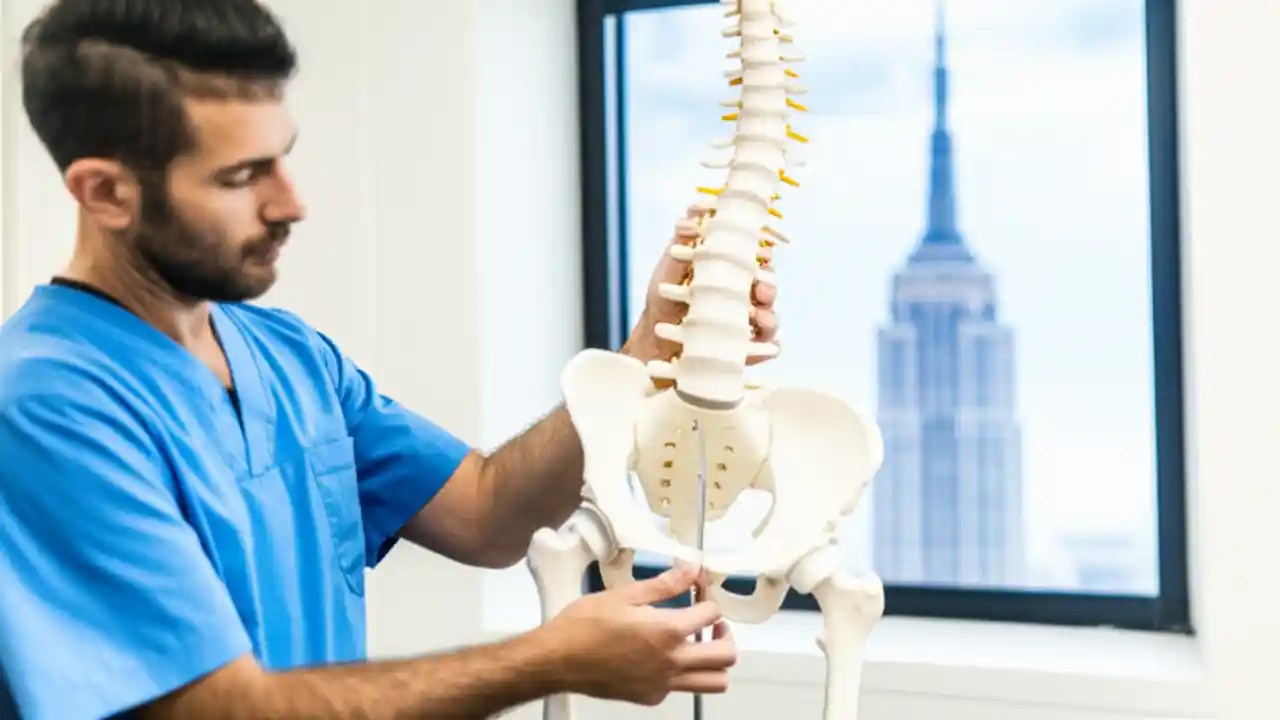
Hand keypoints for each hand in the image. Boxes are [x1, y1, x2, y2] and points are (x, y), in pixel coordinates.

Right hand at [543, 563, 737, 705]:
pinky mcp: (651, 697)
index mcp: (668, 632)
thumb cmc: (585, 623)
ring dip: (715, 661)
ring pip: (715, 682)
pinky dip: (683, 672)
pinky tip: (661, 656)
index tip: (697, 588)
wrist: (557, 661)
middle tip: (709, 622)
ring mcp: (664, 684)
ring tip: (697, 644)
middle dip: (725, 633)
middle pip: (727, 655)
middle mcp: (672, 662)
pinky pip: (683, 687)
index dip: (708, 596)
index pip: (711, 614)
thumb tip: (693, 569)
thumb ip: (664, 585)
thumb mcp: (624, 595)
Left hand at [622, 205, 778, 365]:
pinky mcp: (747, 347)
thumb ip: (681, 244)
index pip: (755, 257)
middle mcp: (743, 293)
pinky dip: (768, 346)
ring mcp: (748, 321)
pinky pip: (766, 346)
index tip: (763, 254)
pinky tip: (765, 347)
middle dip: (769, 287)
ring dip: (771, 317)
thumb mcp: (668, 268)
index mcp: (730, 269)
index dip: (763, 254)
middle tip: (761, 290)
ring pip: (771, 315)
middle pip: (768, 286)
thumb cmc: (663, 299)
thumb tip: (691, 219)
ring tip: (761, 321)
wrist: (656, 343)